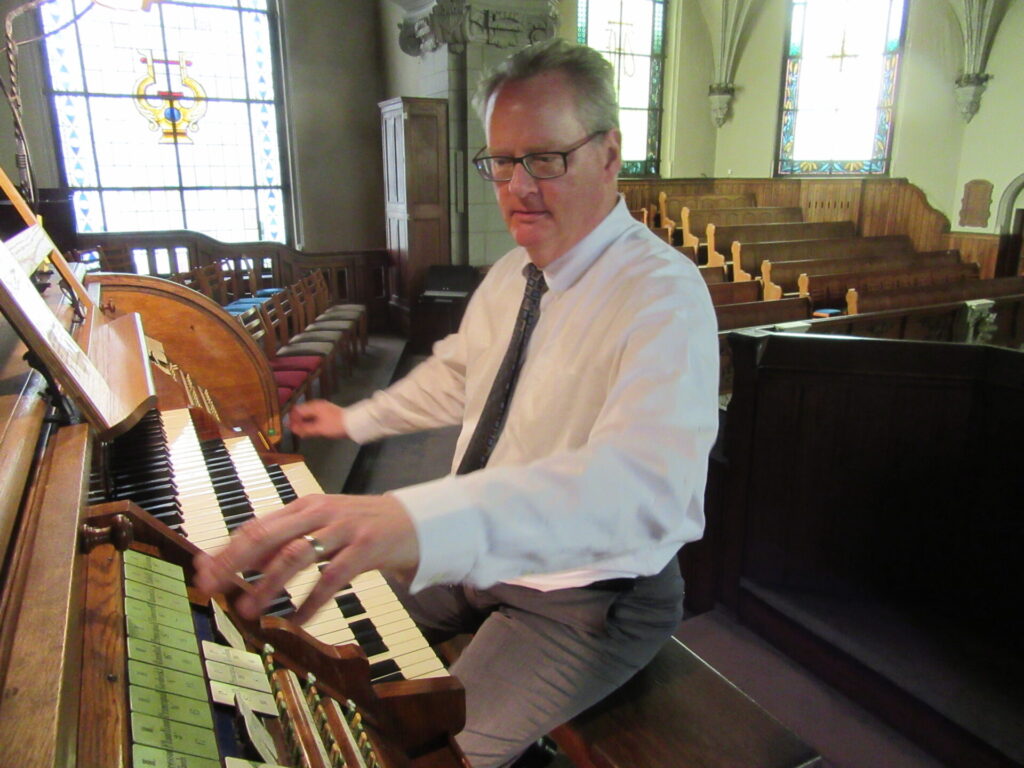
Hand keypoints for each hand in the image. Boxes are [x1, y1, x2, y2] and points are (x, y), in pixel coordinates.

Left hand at [192, 493, 418, 624]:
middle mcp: (320, 513)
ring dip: (268, 584)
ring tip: (249, 609)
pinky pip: (333, 577)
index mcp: (304, 506)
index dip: (227, 550)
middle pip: (268, 536)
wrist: (413, 522)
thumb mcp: (321, 525)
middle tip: (212, 587)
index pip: (256, 526)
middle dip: (235, 563)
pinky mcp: (365, 548)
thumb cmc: (360, 526)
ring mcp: (343, 529)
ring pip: (297, 556)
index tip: (202, 572)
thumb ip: (286, 540)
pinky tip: (297, 620)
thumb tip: (243, 561)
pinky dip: (312, 601)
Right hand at [288, 399, 347, 438]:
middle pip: (302, 412)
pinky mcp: (327, 413)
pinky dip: (312, 423)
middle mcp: (317, 405)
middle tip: (298, 432)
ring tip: (305, 433)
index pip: (296, 410)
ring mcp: (322, 408)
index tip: (292, 429)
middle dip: (298, 422)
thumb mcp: (318, 429)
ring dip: (305, 423)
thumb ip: (304, 429)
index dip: (292, 419)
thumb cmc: (335, 425)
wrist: (354, 423)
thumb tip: (292, 429)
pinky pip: (315, 416)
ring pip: (308, 415)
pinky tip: (313, 430)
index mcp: (313, 406)